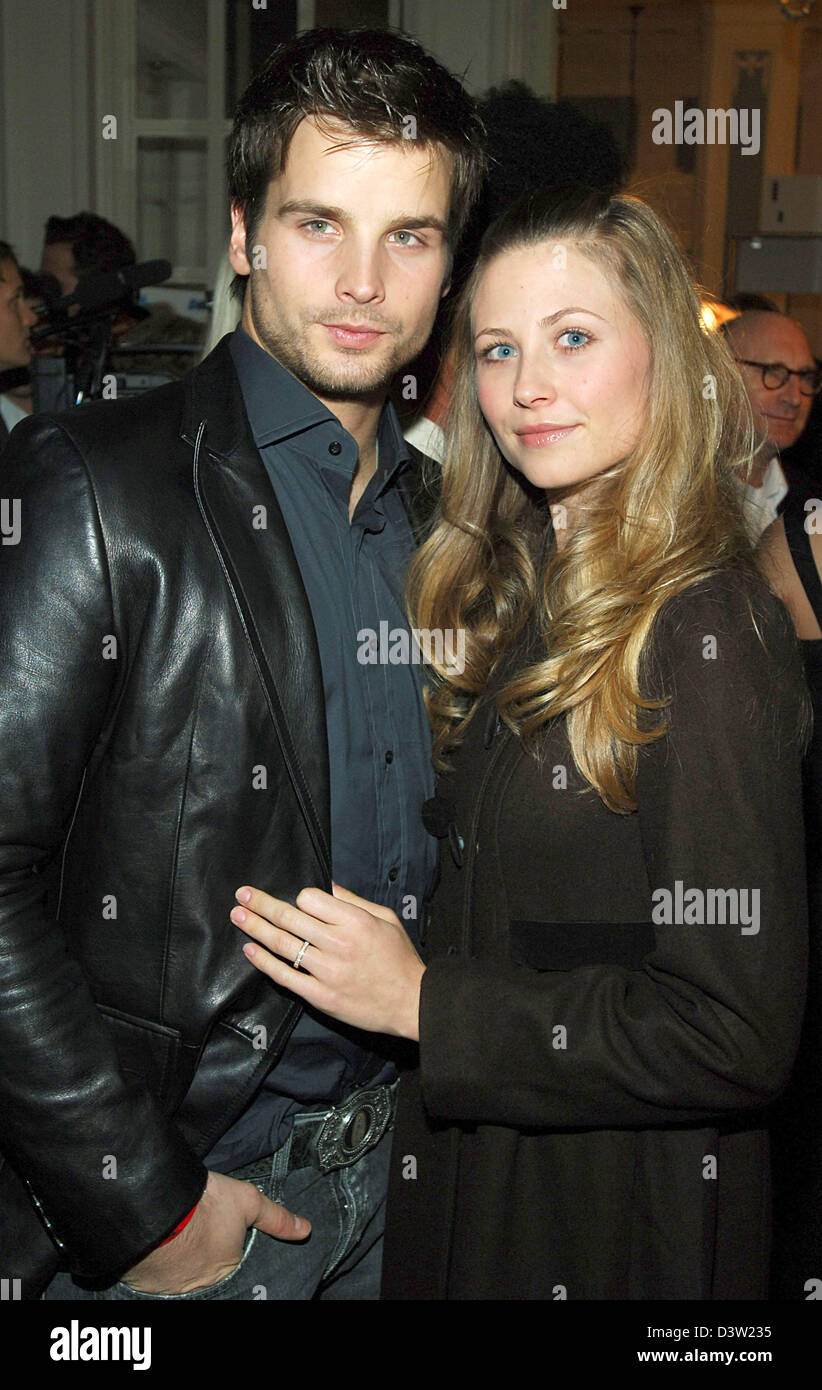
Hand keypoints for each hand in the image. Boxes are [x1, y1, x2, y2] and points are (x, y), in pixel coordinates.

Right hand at [121, 1169, 309, 1294]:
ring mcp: (173, 1286)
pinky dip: (160, 1262)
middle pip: (206, 1269)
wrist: (157, 1206)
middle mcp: (202, 1285)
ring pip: (182, 1273)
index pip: (231, 1261)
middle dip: (204, 1254)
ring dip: (182, 1259)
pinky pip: (158, 1276)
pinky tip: (160, 1246)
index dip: (226, 1244)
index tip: (218, 1231)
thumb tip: (305, 1230)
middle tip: (199, 1233)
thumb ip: (277, 1218)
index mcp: (227, 1269)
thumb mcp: (248, 1202)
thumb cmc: (205, 1205)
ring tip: (179, 1236)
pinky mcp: (148, 1283)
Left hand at [231, 882, 424, 1039]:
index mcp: (355, 921)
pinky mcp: (320, 996)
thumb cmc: (399, 958)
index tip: (297, 901)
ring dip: (256, 928)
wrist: (410, 1002)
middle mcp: (338, 944)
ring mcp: (327, 972)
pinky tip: (250, 950)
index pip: (310, 899)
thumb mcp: (385, 918)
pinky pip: (285, 976)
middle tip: (242, 894)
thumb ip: (353, 901)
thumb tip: (325, 885)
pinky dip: (264, 962)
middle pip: (290, 918)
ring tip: (238, 916)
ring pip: (282, 945)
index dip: (300, 897)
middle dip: (262, 904)